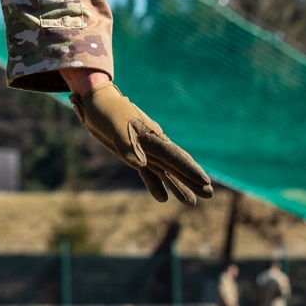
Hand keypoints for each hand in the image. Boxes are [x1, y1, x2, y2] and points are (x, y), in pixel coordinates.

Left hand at [69, 82, 213, 205]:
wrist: (95, 102)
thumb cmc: (106, 110)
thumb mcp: (114, 124)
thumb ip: (127, 143)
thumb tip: (141, 165)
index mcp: (152, 136)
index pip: (174, 155)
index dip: (189, 170)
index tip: (205, 182)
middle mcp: (152, 144)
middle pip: (175, 165)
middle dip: (192, 181)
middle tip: (210, 195)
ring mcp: (144, 150)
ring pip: (165, 171)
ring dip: (178, 186)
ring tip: (192, 203)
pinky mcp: (132, 154)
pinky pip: (147, 172)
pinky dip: (154, 184)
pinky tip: (163, 199)